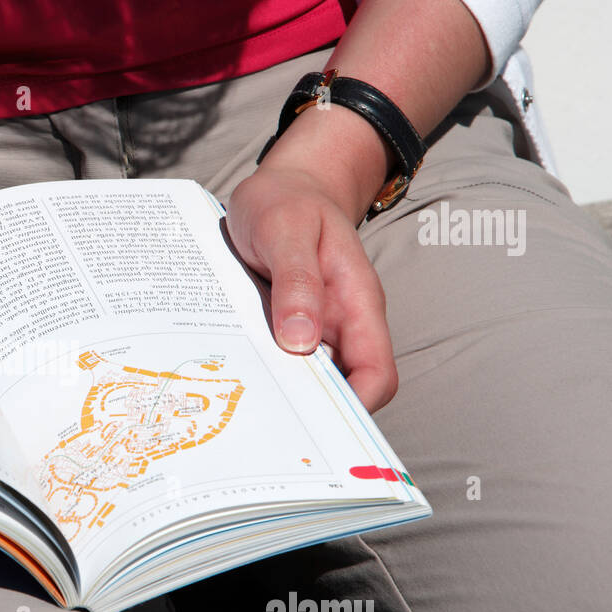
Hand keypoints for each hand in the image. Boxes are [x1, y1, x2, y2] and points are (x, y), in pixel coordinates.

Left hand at [225, 156, 397, 412]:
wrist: (281, 187)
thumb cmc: (288, 201)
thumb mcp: (286, 228)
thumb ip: (296, 280)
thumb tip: (301, 342)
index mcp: (357, 303)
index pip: (377, 374)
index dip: (358, 407)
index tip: (318, 424)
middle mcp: (341, 325)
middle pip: (342, 391)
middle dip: (311, 414)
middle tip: (263, 424)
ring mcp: (314, 330)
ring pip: (308, 383)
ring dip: (282, 396)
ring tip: (242, 408)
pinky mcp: (285, 329)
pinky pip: (281, 364)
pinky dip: (264, 375)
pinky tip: (235, 379)